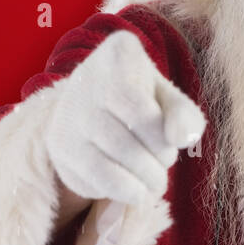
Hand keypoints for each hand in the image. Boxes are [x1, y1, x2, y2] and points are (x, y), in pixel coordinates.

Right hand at [44, 29, 205, 207]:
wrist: (97, 102)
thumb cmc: (143, 97)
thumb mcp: (169, 98)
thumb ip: (185, 115)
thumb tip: (182, 139)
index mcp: (119, 53)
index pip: (136, 105)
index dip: (160, 135)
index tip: (173, 141)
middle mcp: (84, 80)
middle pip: (124, 140)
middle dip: (156, 163)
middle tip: (165, 165)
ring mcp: (66, 114)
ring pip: (106, 164)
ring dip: (141, 183)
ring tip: (155, 183)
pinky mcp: (58, 146)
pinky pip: (92, 180)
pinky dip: (120, 191)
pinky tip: (133, 188)